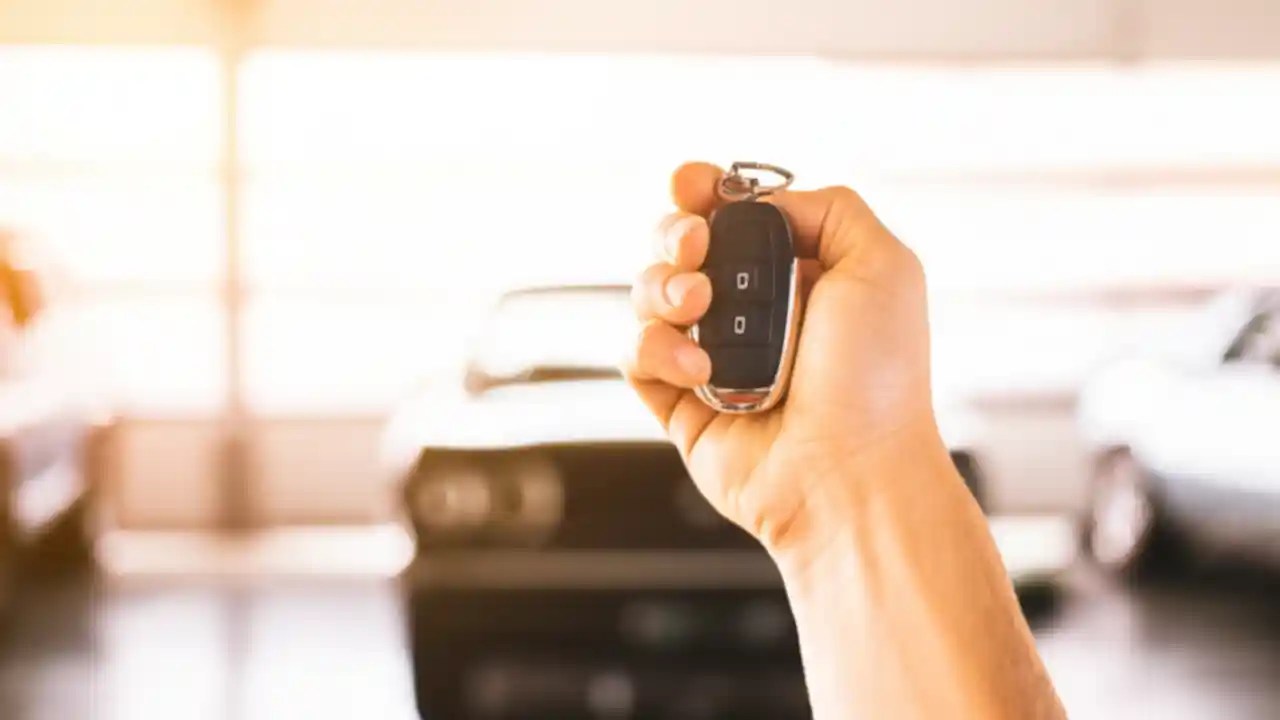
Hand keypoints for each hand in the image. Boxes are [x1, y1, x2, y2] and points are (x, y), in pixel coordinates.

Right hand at [624, 162, 944, 554]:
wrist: (849, 473)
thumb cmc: (876, 380)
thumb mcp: (882, 265)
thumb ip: (827, 208)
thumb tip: (755, 203)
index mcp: (797, 274)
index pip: (730, 216)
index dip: (701, 193)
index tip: (691, 185)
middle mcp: (750, 313)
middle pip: (677, 246)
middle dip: (674, 232)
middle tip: (695, 247)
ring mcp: (710, 356)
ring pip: (647, 295)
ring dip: (663, 288)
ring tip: (699, 308)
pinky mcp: (678, 403)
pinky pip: (636, 355)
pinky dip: (656, 350)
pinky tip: (698, 369)